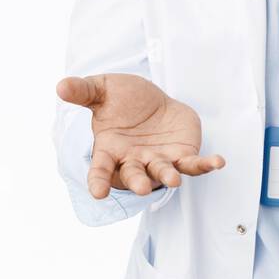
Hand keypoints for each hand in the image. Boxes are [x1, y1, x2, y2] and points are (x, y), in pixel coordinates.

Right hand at [56, 73, 225, 198]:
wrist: (153, 99)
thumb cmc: (123, 99)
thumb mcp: (102, 90)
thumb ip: (83, 91)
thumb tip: (60, 86)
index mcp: (110, 149)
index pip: (101, 169)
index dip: (98, 181)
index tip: (97, 192)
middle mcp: (134, 160)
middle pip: (135, 176)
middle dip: (138, 182)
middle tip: (142, 188)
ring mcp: (159, 161)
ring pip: (163, 173)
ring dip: (168, 176)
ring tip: (174, 179)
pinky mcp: (182, 156)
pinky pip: (194, 164)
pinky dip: (206, 165)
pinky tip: (218, 162)